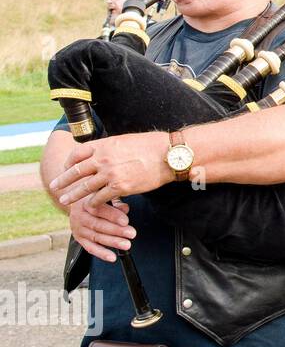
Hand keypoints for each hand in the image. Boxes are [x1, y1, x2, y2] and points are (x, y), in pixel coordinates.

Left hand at [49, 132, 170, 208]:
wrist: (169, 155)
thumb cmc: (151, 146)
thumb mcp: (125, 140)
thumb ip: (111, 148)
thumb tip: (104, 152)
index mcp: (104, 145)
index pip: (77, 153)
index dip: (69, 162)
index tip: (66, 168)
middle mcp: (103, 159)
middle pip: (75, 171)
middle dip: (63, 180)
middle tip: (54, 186)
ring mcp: (110, 174)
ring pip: (84, 187)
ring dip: (73, 195)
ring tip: (65, 200)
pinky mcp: (120, 187)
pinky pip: (100, 198)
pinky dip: (93, 203)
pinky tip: (90, 206)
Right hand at [68, 199, 134, 262]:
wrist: (75, 204)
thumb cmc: (94, 199)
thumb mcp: (102, 196)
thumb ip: (115, 201)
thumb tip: (125, 208)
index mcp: (85, 203)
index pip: (99, 210)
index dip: (113, 216)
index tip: (125, 221)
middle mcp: (79, 216)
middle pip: (98, 225)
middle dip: (116, 230)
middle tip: (131, 233)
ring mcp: (78, 229)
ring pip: (96, 237)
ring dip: (112, 242)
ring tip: (126, 245)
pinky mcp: (79, 239)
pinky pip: (90, 248)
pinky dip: (101, 253)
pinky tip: (112, 257)